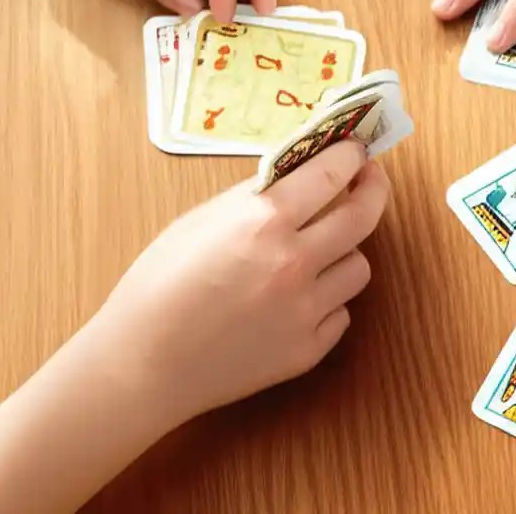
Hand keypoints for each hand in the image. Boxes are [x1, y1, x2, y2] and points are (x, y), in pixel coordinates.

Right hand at [92, 141, 388, 419]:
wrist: (143, 364)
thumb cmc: (158, 286)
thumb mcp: (199, 221)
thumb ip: (254, 197)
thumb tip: (298, 174)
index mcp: (264, 222)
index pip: (331, 174)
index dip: (350, 156)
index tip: (355, 150)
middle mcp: (295, 264)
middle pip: (364, 216)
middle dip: (372, 190)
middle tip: (367, 180)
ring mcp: (306, 311)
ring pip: (358, 267)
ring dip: (343, 252)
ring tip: (317, 251)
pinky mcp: (309, 350)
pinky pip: (339, 312)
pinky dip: (324, 301)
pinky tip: (293, 300)